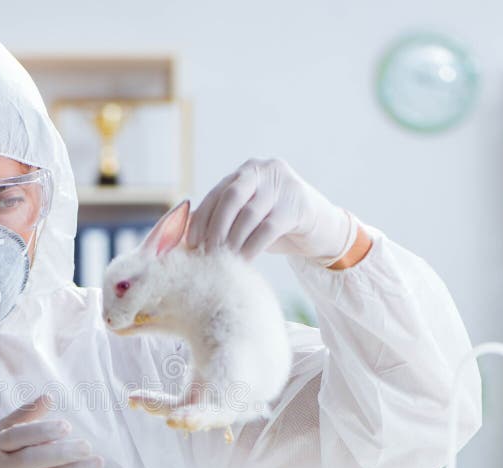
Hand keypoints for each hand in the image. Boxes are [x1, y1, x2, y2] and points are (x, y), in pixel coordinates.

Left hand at [187, 158, 359, 267]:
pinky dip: (252, 247)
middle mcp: (264, 171)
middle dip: (215, 228)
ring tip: (223, 261)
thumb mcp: (246, 220)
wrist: (321, 230)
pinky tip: (243, 261)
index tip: (191, 243)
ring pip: (248, 215)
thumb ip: (218, 221)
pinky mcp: (297, 205)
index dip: (201, 219)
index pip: (217, 193)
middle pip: (230, 198)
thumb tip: (181, 236)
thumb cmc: (276, 226)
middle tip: (207, 253)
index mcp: (247, 172)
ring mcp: (283, 185)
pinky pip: (267, 228)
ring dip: (232, 241)